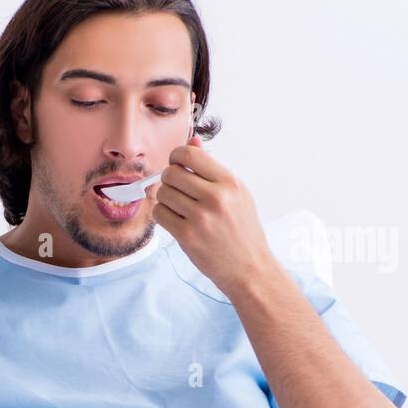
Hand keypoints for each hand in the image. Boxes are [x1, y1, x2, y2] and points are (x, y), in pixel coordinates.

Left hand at [145, 135, 279, 297]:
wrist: (248, 267)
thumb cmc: (242, 230)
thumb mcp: (236, 194)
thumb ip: (211, 168)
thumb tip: (192, 141)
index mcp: (229, 182)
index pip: (189, 154)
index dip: (176, 157)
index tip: (177, 165)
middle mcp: (215, 197)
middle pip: (170, 173)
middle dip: (168, 180)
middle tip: (177, 190)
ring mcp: (200, 217)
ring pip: (162, 193)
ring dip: (165, 199)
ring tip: (179, 207)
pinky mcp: (187, 236)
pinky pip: (159, 214)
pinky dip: (162, 215)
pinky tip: (175, 220)